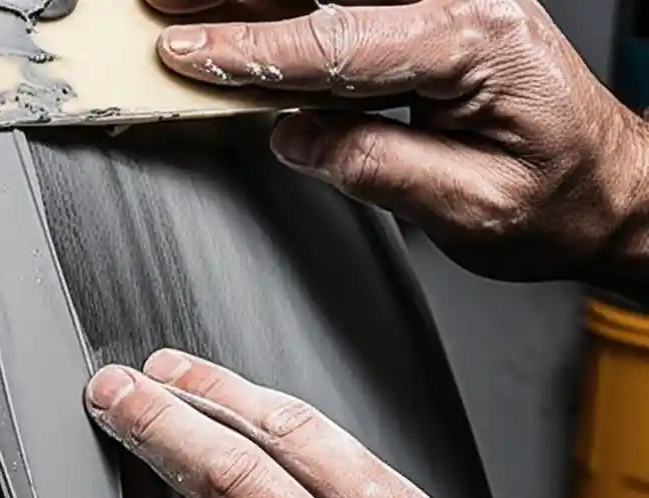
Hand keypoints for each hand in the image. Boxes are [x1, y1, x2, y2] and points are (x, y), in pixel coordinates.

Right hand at [146, 0, 648, 288]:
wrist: (612, 191)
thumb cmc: (559, 202)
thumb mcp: (469, 206)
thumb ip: (376, 165)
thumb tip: (295, 138)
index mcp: (475, 43)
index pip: (338, 42)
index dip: (253, 52)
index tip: (190, 57)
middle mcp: (461, 4)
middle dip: (235, 0)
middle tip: (163, 8)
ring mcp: (445, 5)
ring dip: (249, 0)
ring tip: (177, 5)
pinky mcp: (428, 21)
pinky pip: (343, 10)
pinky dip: (282, 15)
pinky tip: (238, 17)